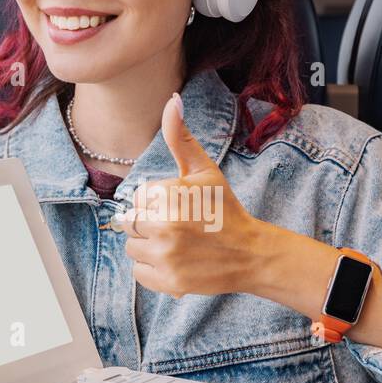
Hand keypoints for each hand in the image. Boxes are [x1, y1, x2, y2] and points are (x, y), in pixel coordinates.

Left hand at [118, 92, 266, 298]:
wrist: (251, 253)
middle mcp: (165, 226)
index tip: (181, 208)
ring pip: (132, 248)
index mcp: (169, 195)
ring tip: (178, 244)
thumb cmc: (224, 209)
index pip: (137, 198)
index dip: (157, 203)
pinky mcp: (168, 282)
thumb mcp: (204, 171)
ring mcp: (166, 256)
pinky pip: (139, 273)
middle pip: (130, 223)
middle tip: (180, 227)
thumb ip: (180, 138)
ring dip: (150, 247)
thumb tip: (172, 100)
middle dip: (151, 224)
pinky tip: (176, 261)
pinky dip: (153, 270)